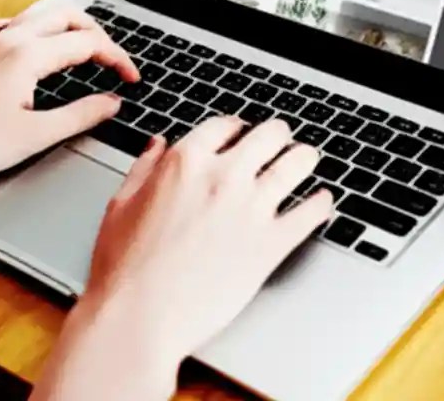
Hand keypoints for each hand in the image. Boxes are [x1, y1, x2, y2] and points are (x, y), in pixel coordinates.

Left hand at [0, 6, 138, 187]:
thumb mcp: (35, 136)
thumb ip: (80, 115)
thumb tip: (110, 103)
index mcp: (29, 56)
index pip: (88, 44)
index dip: (117, 60)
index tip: (131, 80)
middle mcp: (9, 40)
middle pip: (67, 16)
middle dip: (98, 34)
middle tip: (114, 61)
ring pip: (38, 16)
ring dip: (68, 27)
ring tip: (85, 49)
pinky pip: (7, 27)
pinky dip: (31, 30)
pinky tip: (31, 41)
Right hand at [39, 118, 332, 397]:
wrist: (140, 317)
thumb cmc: (123, 269)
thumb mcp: (121, 205)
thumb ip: (144, 168)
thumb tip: (158, 144)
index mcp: (185, 162)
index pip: (224, 126)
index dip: (236, 129)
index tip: (240, 135)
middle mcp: (224, 177)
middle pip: (269, 134)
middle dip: (276, 136)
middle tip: (279, 141)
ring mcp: (251, 209)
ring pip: (297, 163)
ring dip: (304, 158)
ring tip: (306, 159)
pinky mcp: (271, 245)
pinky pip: (310, 213)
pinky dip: (321, 203)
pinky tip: (322, 200)